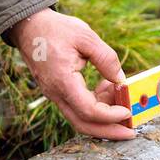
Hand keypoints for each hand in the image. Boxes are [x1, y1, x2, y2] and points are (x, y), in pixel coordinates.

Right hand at [9, 8, 135, 140]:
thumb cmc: (55, 29)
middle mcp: (56, 93)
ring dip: (103, 117)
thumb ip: (106, 58)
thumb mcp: (86, 37)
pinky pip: (77, 107)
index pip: (88, 110)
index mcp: (63, 81)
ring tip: (120, 98)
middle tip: (130, 133)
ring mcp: (55, 95)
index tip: (127, 111)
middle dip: (109, 132)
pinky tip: (106, 89)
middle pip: (83, 124)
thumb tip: (121, 79)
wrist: (29, 27)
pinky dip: (95, 105)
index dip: (110, 116)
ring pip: (80, 118)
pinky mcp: (58, 92)